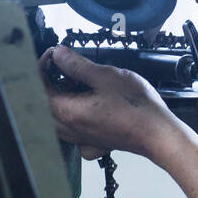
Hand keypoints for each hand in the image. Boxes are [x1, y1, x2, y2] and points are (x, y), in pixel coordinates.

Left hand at [39, 46, 181, 161]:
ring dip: (60, 98)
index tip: (53, 54)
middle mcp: (70, 129)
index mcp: (68, 112)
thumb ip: (77, 64)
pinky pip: (72, 131)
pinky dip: (72, 117)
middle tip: (63, 65)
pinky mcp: (93, 143)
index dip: (42, 67)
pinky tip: (85, 108)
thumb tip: (58, 54)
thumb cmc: (137, 108)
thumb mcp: (106, 76)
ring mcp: (81, 138)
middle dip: (49, 82)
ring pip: (56, 118)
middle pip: (44, 104)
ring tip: (75, 83)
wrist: (158, 134)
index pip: (39, 88)